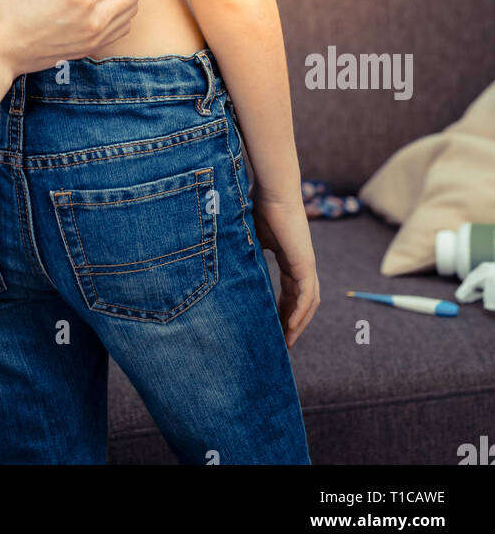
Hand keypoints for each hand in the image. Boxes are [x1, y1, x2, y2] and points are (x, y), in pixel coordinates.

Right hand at [250, 194, 319, 347]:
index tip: (272, 325)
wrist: (273, 191)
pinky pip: (306, 296)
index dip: (282, 309)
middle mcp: (301, 263)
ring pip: (307, 302)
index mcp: (289, 258)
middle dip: (291, 322)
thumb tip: (226, 264)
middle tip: (281, 342)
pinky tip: (290, 327)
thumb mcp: (250, 238)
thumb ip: (246, 254)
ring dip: (298, 323)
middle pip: (300, 301)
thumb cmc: (260, 206)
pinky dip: (299, 313)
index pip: (289, 290)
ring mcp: (306, 264)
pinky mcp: (305, 263)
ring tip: (286, 341)